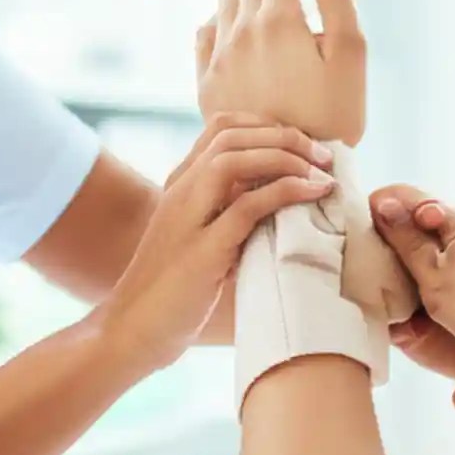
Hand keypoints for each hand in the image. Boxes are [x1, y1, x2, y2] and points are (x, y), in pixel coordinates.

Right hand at [95, 115, 335, 373]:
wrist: (132, 329)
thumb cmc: (172, 293)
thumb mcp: (201, 242)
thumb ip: (229, 217)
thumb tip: (281, 208)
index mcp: (179, 185)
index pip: (221, 128)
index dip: (267, 125)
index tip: (302, 145)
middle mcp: (180, 192)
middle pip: (231, 134)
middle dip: (285, 134)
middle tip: (323, 155)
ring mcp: (187, 218)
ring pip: (234, 157)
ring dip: (286, 155)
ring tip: (321, 171)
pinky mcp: (201, 251)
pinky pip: (247, 206)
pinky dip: (286, 191)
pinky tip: (312, 194)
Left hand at [196, 0, 365, 145]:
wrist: (290, 174)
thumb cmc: (334, 116)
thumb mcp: (350, 56)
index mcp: (280, 21)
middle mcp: (241, 32)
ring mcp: (218, 56)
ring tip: (276, 8)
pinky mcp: (206, 80)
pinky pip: (207, 31)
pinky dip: (226, 21)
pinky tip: (245, 35)